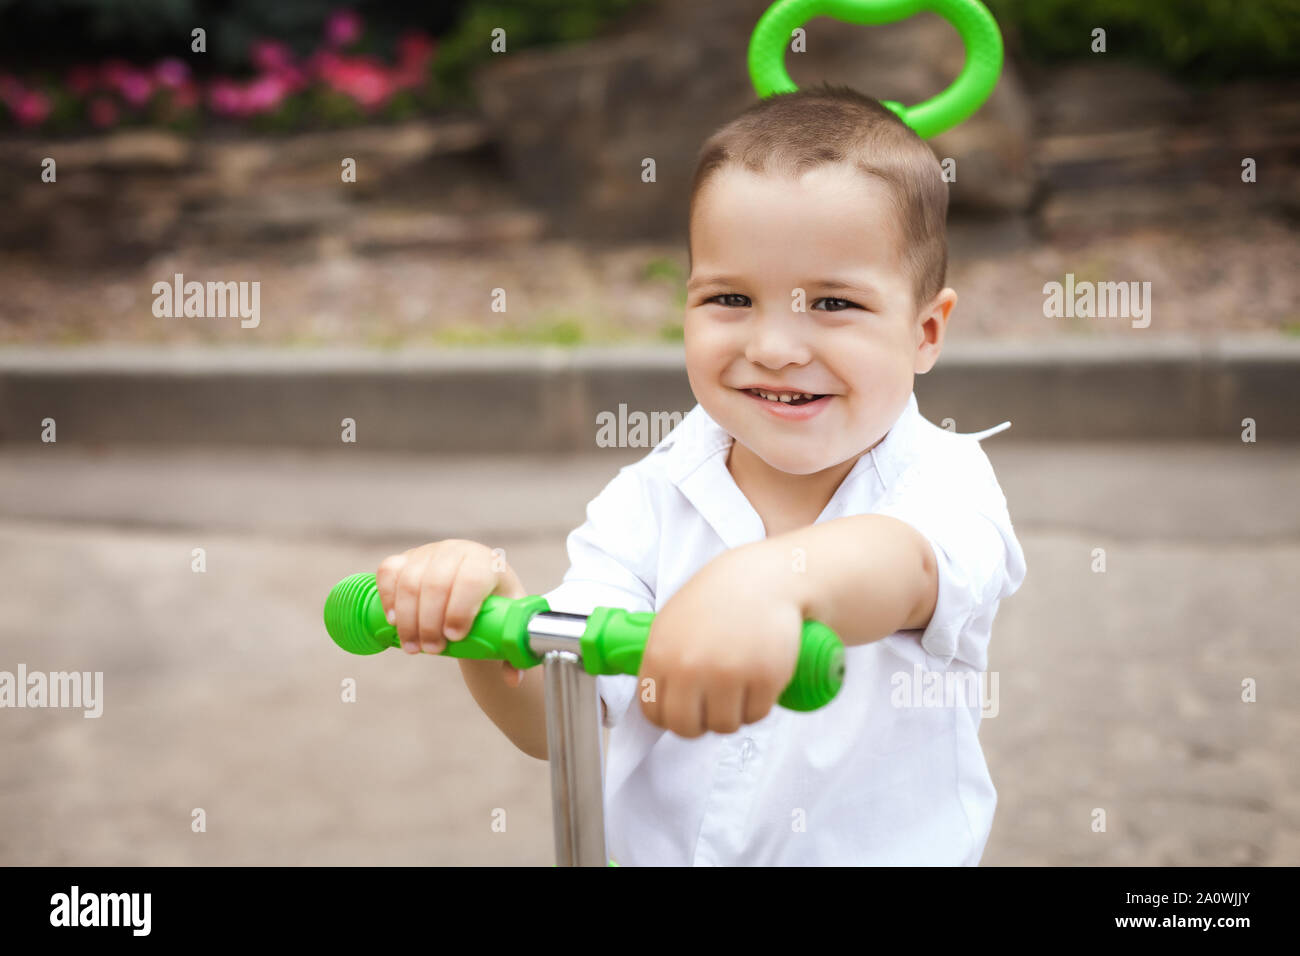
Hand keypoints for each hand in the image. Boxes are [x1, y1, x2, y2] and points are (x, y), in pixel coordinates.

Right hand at [375, 539, 527, 687]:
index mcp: (486, 563)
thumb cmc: (494, 602)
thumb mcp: (507, 621)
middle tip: (432, 650)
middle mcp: (456, 551)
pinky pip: (389, 572)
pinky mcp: (406, 558)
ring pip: (410, 581)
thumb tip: (512, 679)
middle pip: (436, 583)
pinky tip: (394, 622)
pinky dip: (387, 598)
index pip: (471, 579)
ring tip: (413, 647)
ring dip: (408, 619)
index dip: (460, 609)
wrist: (475, 582)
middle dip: (430, 622)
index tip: (455, 637)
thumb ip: (511, 648)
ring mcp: (429, 553)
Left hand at [638, 545, 803, 737]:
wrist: (763, 577)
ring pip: (723, 726)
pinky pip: (755, 715)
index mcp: (660, 654)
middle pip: (686, 728)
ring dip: (732, 717)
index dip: (668, 719)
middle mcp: (689, 667)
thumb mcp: (672, 621)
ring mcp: (727, 674)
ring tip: (737, 693)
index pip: (653, 712)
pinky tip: (757, 687)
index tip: (683, 713)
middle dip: (699, 726)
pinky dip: (758, 708)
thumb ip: (662, 658)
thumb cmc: (718, 598)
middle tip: (712, 711)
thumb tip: (657, 697)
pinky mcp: (763, 677)